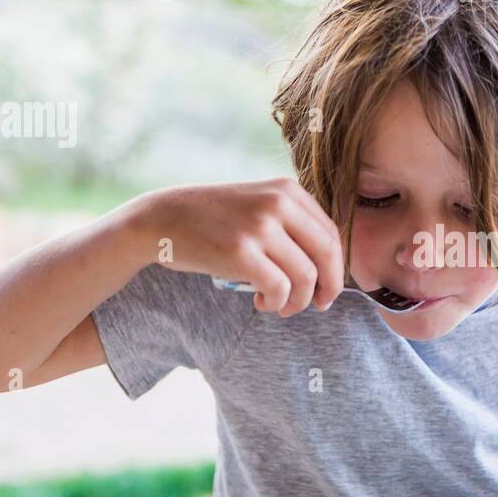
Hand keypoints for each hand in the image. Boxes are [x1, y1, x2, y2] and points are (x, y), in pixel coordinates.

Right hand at [137, 178, 343, 316]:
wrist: (161, 219)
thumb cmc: (212, 220)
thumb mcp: (258, 205)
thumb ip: (292, 225)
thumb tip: (328, 267)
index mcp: (288, 190)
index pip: (332, 234)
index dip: (336, 268)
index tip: (326, 288)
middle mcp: (278, 203)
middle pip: (327, 255)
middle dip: (328, 287)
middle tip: (317, 305)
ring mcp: (260, 226)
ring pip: (305, 277)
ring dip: (297, 301)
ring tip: (278, 305)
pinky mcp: (240, 251)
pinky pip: (279, 288)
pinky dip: (276, 303)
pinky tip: (261, 302)